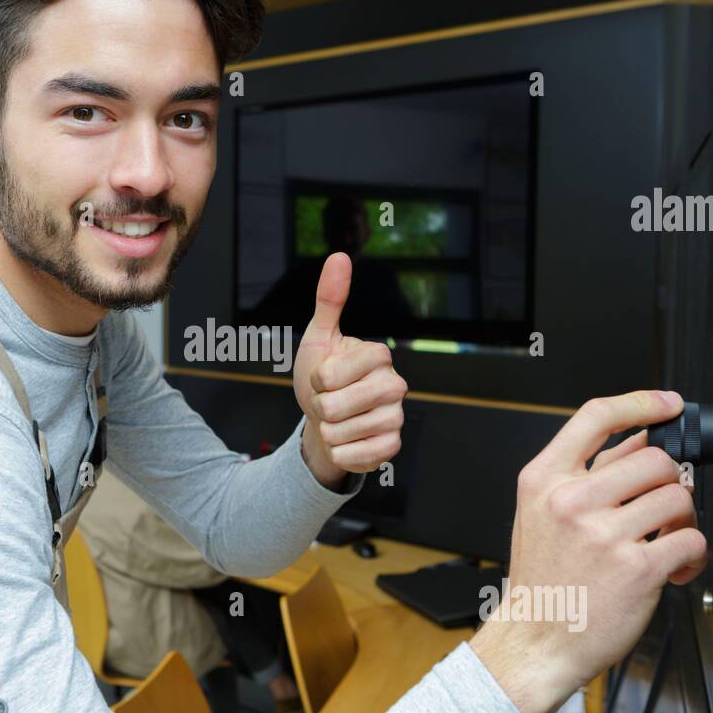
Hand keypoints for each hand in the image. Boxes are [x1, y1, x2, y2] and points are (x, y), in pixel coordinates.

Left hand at [292, 253, 406, 485]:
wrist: (326, 421)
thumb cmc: (322, 378)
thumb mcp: (318, 338)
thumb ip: (329, 299)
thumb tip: (340, 257)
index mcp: (378, 355)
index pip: (328, 376)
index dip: (316, 380)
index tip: (324, 377)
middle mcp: (395, 384)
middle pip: (333, 407)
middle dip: (319, 408)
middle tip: (329, 401)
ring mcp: (396, 417)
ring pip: (339, 433)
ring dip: (328, 431)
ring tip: (338, 420)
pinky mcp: (392, 447)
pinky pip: (352, 456)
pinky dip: (339, 452)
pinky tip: (348, 440)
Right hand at [470, 390, 707, 712]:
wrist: (537, 639)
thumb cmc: (544, 581)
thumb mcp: (542, 514)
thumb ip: (584, 475)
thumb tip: (638, 439)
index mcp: (545, 481)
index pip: (595, 417)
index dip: (640, 403)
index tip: (666, 405)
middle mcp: (571, 501)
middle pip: (653, 458)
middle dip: (669, 481)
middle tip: (662, 506)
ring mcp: (604, 535)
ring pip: (678, 497)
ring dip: (683, 519)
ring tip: (666, 539)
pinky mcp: (637, 568)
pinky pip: (691, 540)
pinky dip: (693, 554)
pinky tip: (675, 566)